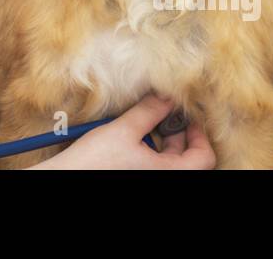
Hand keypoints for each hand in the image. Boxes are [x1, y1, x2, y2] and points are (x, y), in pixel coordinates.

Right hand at [30, 93, 215, 169]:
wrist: (67, 176)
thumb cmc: (95, 161)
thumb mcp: (124, 130)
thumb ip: (150, 111)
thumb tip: (169, 95)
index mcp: (169, 173)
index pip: (204, 158)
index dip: (200, 134)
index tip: (186, 116)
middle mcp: (162, 178)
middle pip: (187, 158)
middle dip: (178, 132)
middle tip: (165, 111)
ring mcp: (148, 177)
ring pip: (169, 160)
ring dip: (162, 139)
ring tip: (146, 119)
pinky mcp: (135, 174)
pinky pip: (153, 163)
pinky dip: (149, 147)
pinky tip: (132, 133)